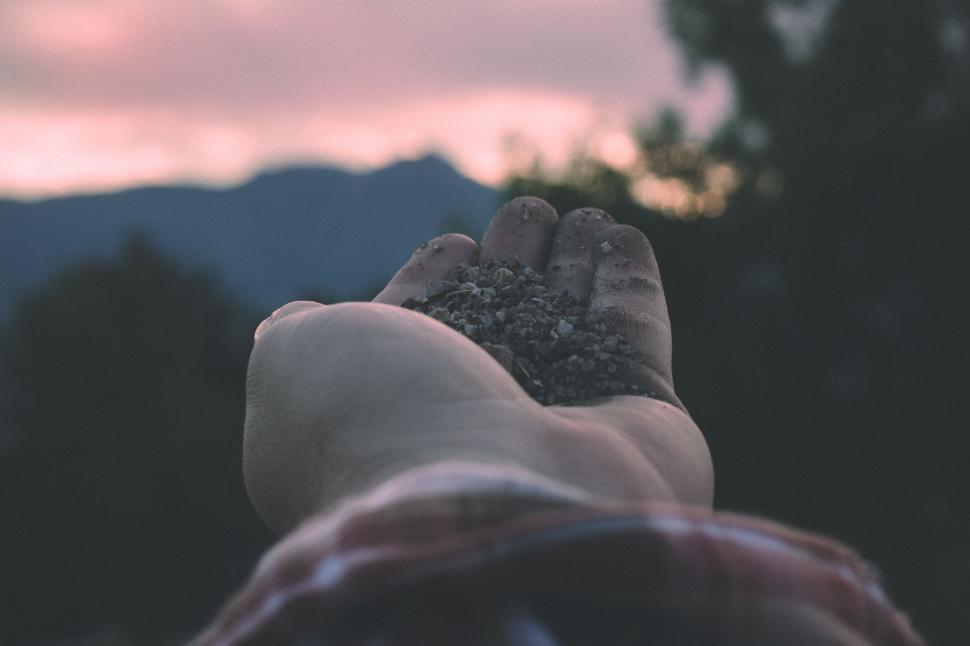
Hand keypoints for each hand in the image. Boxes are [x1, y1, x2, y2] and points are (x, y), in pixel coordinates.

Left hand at [243, 197, 712, 533]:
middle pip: (508, 322)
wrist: (488, 498)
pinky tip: (623, 236)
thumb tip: (294, 317)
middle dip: (516, 262)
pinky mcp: (641, 422)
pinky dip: (629, 284)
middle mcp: (483, 428)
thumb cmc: (380, 420)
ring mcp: (567, 427)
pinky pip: (635, 336)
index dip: (438, 283)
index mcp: (402, 419)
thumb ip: (295, 334)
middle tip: (529, 212)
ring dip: (575, 264)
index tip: (456, 244)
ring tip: (580, 214)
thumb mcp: (296, 363)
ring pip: (573, 324)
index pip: (428, 336)